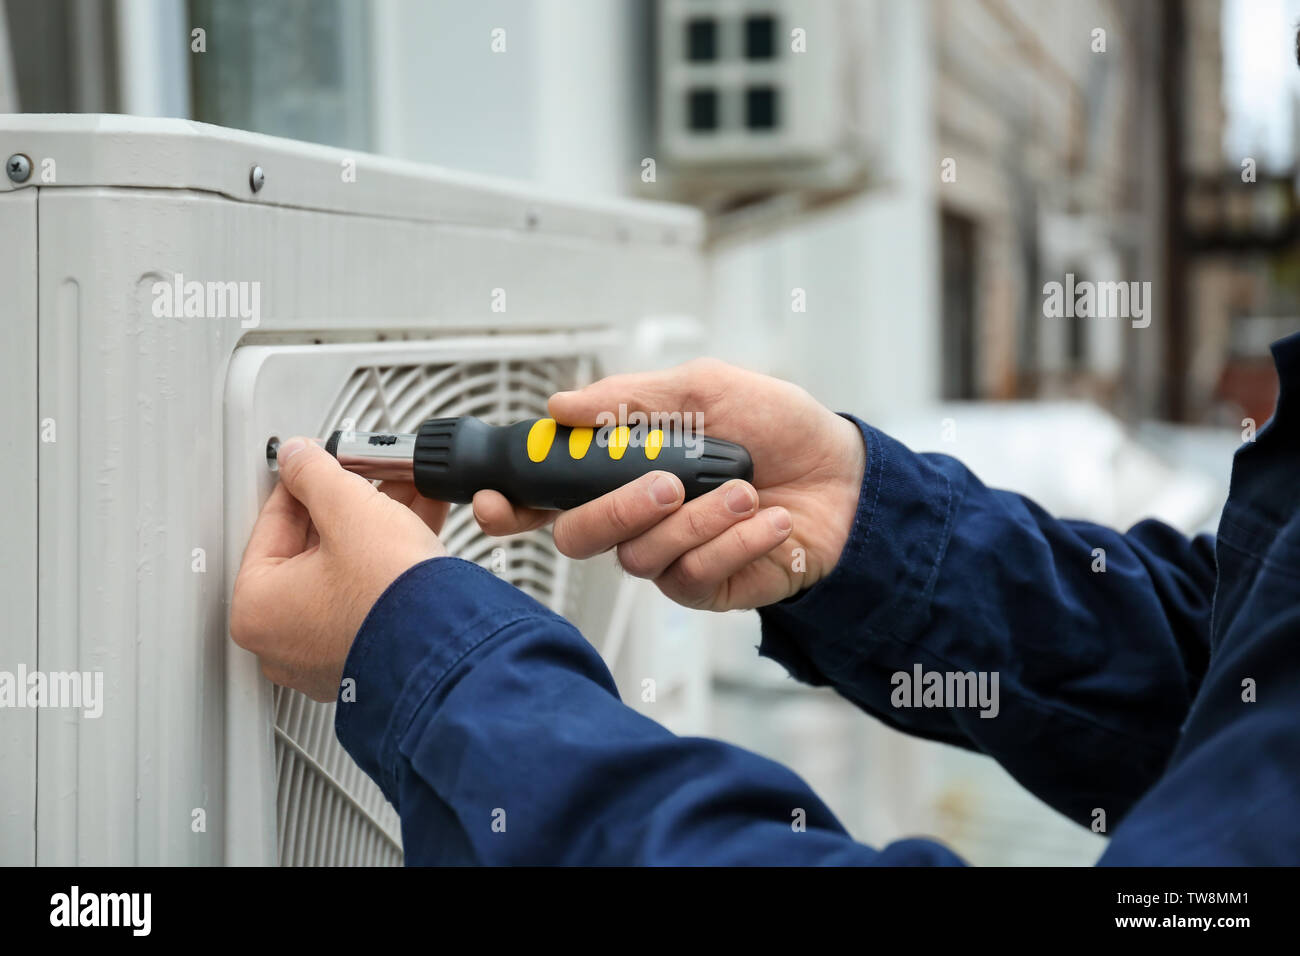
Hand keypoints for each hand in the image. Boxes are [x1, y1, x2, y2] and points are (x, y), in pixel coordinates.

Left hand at [230, 436, 447, 700]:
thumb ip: (315, 473)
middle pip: (311, 549)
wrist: (450, 647)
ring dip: (377, 527)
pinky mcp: (368, 656)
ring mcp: (326, 653)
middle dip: (349, 505)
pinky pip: (370, 596)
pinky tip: (418, 523)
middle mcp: (284, 640)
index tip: (320, 464)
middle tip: (368, 477)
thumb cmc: (391, 598)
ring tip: (404, 493)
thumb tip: (298, 457)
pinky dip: (390, 561)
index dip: (303, 481)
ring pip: (346, 571)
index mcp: (257, 608)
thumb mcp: (349, 509)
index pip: (272, 522)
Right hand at [472, 358, 865, 610]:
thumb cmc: (779, 429)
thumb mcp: (706, 389)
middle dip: (616, 510)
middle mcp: (636, 517)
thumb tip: (561, 405)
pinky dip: (733, 542)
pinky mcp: (706, 587)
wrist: (847, 478)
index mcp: (621, 468)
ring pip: (640, 557)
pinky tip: (769, 519)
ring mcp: (669, 556)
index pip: (546, 494)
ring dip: (698, 521)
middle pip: (578, 537)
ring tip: (745, 490)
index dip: (508, 502)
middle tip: (665, 484)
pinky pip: (693, 576)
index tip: (492, 498)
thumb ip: (631, 399)